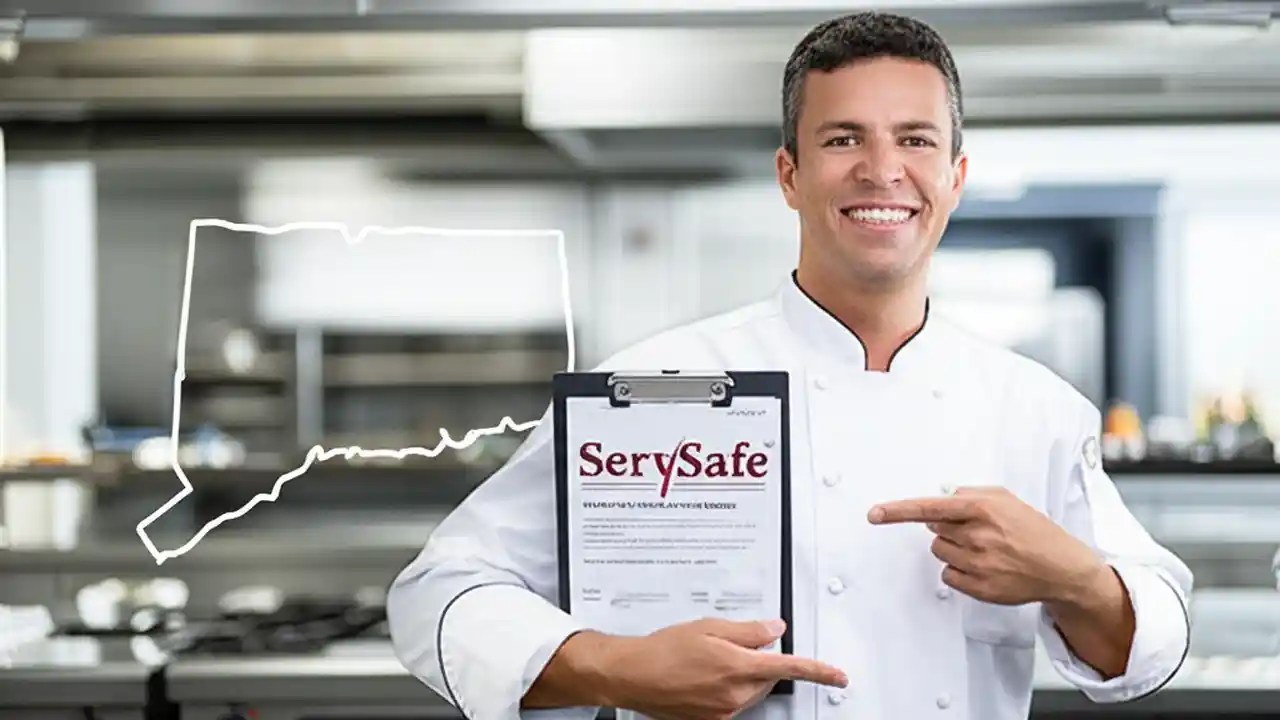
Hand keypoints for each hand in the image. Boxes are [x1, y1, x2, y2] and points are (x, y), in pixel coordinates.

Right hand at [533, 618, 846, 719]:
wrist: (633, 674)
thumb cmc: (663, 650)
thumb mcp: (708, 627)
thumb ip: (747, 630)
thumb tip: (774, 630)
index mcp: (738, 667)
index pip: (790, 668)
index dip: (819, 671)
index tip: (837, 676)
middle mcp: (736, 694)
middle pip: (768, 677)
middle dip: (760, 662)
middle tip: (732, 646)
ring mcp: (724, 712)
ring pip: (752, 691)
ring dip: (743, 675)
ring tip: (709, 660)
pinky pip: (734, 703)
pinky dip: (729, 688)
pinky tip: (704, 676)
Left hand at [867, 486, 1106, 605]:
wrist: (1061, 567)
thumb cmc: (1032, 530)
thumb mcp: (1006, 499)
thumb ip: (971, 493)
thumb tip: (943, 498)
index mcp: (981, 509)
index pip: (930, 508)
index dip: (898, 511)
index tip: (874, 514)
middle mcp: (977, 536)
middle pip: (934, 532)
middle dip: (948, 530)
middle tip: (978, 533)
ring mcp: (978, 564)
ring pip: (940, 553)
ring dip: (954, 550)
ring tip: (986, 550)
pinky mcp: (979, 588)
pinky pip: (948, 576)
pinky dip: (960, 571)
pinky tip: (985, 567)